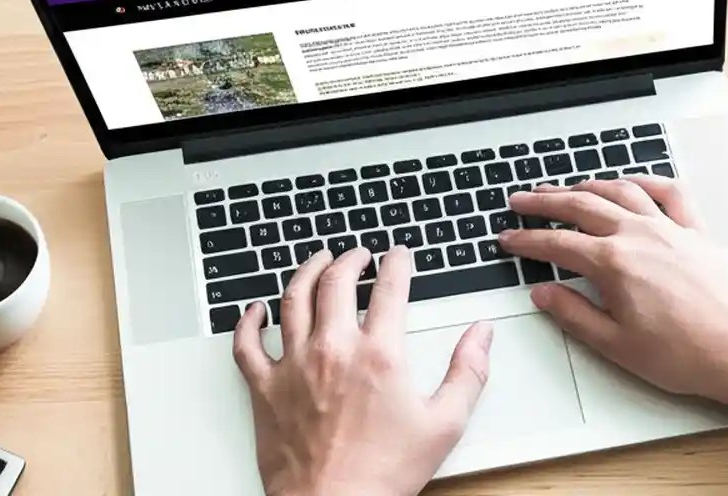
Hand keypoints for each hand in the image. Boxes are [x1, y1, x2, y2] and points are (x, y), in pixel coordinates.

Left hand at [231, 246, 493, 495]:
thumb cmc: (383, 474)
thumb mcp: (444, 424)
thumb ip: (467, 372)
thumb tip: (481, 334)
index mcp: (379, 355)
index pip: (390, 288)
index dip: (397, 263)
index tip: (399, 255)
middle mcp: (333, 350)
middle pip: (336, 282)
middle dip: (350, 259)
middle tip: (358, 253)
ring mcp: (294, 366)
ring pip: (292, 299)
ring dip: (305, 272)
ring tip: (316, 261)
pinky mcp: (265, 389)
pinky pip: (247, 344)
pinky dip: (248, 321)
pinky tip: (255, 310)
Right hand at [501, 176, 727, 412]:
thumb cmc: (686, 353)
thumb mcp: (616, 345)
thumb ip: (574, 314)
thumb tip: (543, 294)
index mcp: (613, 264)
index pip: (556, 244)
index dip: (526, 240)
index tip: (507, 238)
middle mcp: (638, 236)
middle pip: (581, 206)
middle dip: (545, 201)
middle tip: (521, 200)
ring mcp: (669, 229)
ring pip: (620, 192)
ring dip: (587, 185)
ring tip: (566, 188)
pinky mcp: (695, 232)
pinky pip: (668, 193)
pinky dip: (646, 182)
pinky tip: (632, 182)